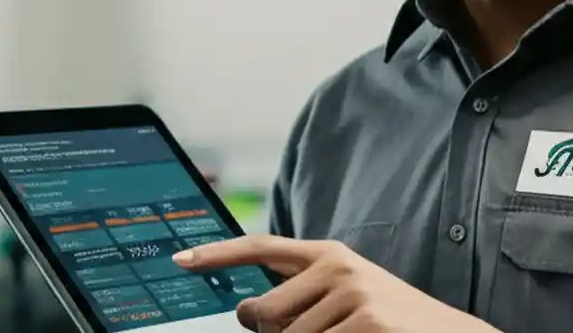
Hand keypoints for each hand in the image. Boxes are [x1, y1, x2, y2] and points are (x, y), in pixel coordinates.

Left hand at [172, 234, 500, 332]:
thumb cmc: (391, 325)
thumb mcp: (348, 298)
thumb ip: (304, 296)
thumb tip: (253, 315)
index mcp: (329, 255)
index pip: (262, 247)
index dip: (218, 254)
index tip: (181, 260)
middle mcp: (338, 267)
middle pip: (263, 314)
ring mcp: (354, 294)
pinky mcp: (368, 322)